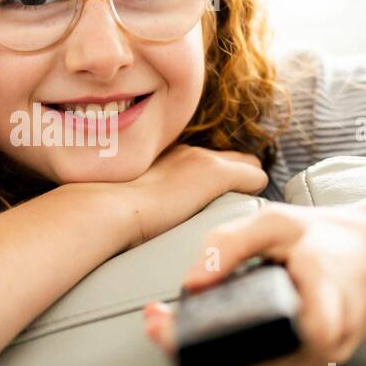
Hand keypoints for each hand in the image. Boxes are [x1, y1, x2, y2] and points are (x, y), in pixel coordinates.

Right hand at [116, 144, 268, 249]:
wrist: (110, 207)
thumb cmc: (110, 212)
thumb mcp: (129, 197)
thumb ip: (145, 196)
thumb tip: (141, 214)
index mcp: (168, 156)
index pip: (207, 158)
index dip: (214, 178)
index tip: (211, 200)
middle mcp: (189, 151)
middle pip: (234, 157)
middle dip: (238, 179)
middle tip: (233, 207)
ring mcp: (204, 160)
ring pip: (249, 165)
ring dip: (245, 188)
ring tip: (241, 213)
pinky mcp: (216, 173)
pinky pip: (256, 177)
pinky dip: (254, 192)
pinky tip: (246, 213)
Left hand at [143, 202, 365, 365]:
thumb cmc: (329, 236)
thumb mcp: (277, 222)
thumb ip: (230, 245)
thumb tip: (189, 285)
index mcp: (320, 309)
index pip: (255, 343)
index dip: (200, 340)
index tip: (162, 325)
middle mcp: (322, 347)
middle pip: (243, 365)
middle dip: (192, 348)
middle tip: (154, 322)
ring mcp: (319, 361)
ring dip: (208, 351)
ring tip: (170, 323)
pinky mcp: (312, 363)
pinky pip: (264, 364)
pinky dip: (233, 350)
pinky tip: (204, 330)